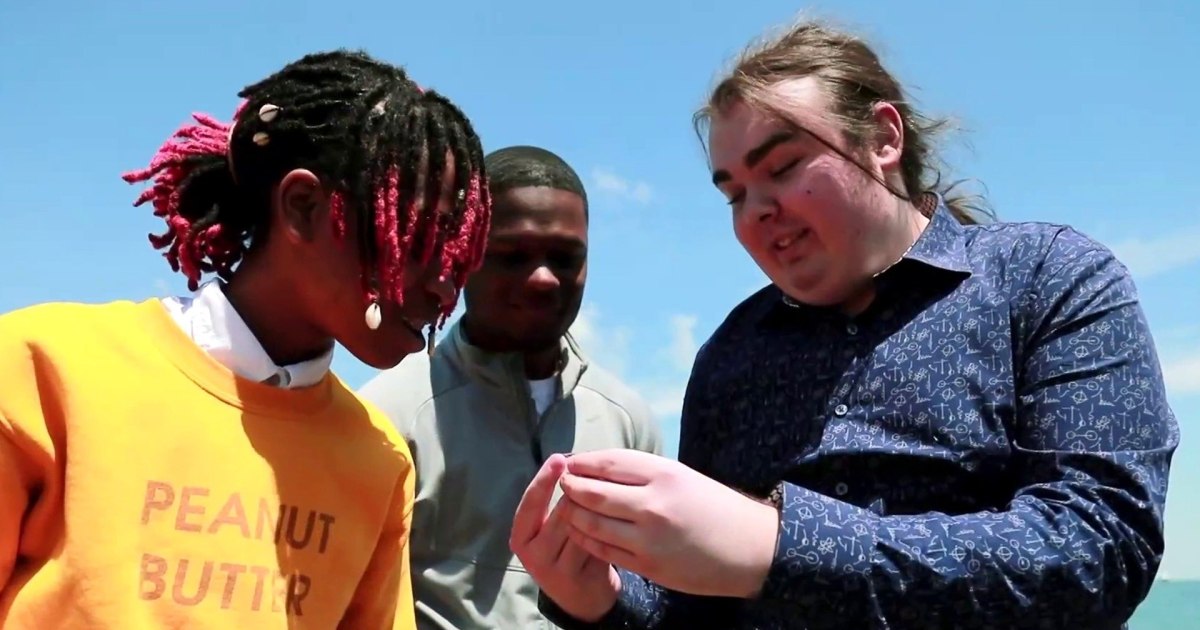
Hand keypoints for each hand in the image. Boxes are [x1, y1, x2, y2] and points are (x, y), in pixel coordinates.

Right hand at [510, 454, 621, 621]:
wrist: (582, 596)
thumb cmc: (568, 549)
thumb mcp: (552, 527)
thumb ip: (558, 501)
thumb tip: (573, 462)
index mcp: (521, 536)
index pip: (530, 504)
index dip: (543, 480)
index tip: (559, 458)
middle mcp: (532, 554)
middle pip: (561, 512)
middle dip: (582, 492)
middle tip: (599, 476)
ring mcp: (553, 570)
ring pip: (581, 527)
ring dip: (599, 510)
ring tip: (613, 497)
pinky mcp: (576, 579)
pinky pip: (595, 545)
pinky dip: (609, 530)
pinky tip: (620, 520)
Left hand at [557, 449, 778, 598]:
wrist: (749, 548)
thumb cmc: (714, 506)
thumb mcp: (682, 476)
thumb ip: (642, 472)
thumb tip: (597, 466)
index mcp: (665, 474)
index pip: (609, 462)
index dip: (582, 462)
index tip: (569, 462)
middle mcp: (654, 504)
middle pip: (593, 492)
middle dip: (571, 487)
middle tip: (563, 484)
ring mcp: (649, 538)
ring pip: (593, 523)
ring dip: (572, 514)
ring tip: (566, 507)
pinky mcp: (648, 565)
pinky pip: (604, 550)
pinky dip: (586, 538)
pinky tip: (579, 531)